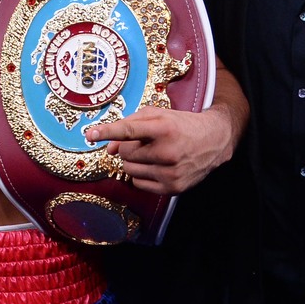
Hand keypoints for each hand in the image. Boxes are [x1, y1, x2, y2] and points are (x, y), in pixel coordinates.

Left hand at [86, 105, 236, 194]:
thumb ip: (129, 125)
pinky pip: (138, 183)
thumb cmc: (180, 125)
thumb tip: (108, 148)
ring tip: (151, 153)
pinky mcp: (172, 187)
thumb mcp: (157, 116)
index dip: (108, 131)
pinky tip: (155, 166)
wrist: (213, 141)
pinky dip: (141, 175)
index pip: (129, 130)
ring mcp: (170, 172)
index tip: (90, 134)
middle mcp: (168, 151)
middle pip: (125, 153)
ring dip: (133, 161)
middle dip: (128, 147)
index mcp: (164, 128)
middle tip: (144, 142)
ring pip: (128, 169)